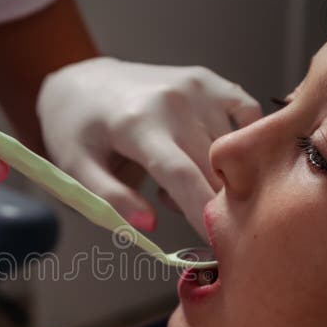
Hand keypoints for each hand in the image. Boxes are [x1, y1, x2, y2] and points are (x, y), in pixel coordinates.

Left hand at [37, 57, 261, 236]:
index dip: (201, 212)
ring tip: (174, 175)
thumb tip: (149, 226)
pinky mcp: (210, 81)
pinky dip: (238, 146)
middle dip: (206, 201)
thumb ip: (111, 200)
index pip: (182, 176)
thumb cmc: (77, 132)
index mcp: (137, 124)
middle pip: (211, 167)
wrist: (83, 83)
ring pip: (229, 149)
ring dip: (214, 177)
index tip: (215, 244)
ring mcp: (196, 86)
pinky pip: (249, 118)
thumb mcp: (78, 170)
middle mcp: (173, 100)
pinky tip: (206, 155)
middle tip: (170, 202)